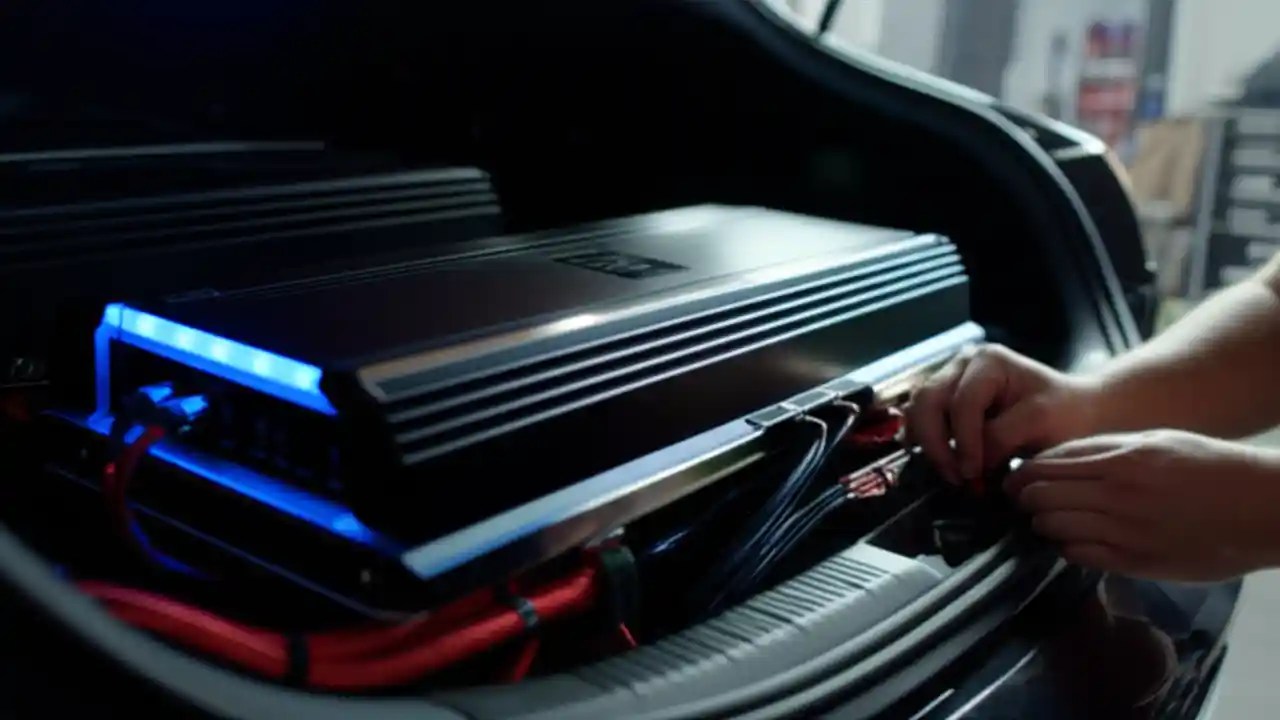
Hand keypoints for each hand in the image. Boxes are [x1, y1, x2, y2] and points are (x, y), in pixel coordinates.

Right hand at [906, 344, 1101, 483]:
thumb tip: (968, 464)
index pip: (963, 403)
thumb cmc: (1065, 414)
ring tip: (950, 473)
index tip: (974, 475)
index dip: (965, 442)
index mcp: (988, 361)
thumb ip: (1000, 438)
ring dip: (927, 445)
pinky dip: (925, 443)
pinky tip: (942, 462)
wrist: (1076, 412)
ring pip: (916, 410)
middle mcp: (961, 364)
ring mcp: (949, 379)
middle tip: (956, 479)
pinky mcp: (944, 398)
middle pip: (927, 402)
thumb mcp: (1040, 423)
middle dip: (937, 445)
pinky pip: (919, 419)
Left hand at [1006, 430, 1279, 580]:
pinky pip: (1079, 555)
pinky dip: (1065, 547)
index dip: (1021, 473)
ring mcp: (1125, 531)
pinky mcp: (1136, 562)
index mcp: (1120, 459)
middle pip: (1041, 496)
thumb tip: (1056, 460)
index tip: (1014, 478)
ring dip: (1042, 524)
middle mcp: (1117, 494)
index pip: (1046, 465)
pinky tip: (1071, 541)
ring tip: (1045, 520)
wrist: (1260, 507)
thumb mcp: (1154, 441)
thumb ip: (1103, 449)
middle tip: (1022, 502)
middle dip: (1024, 500)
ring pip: (1054, 527)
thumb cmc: (1209, 468)